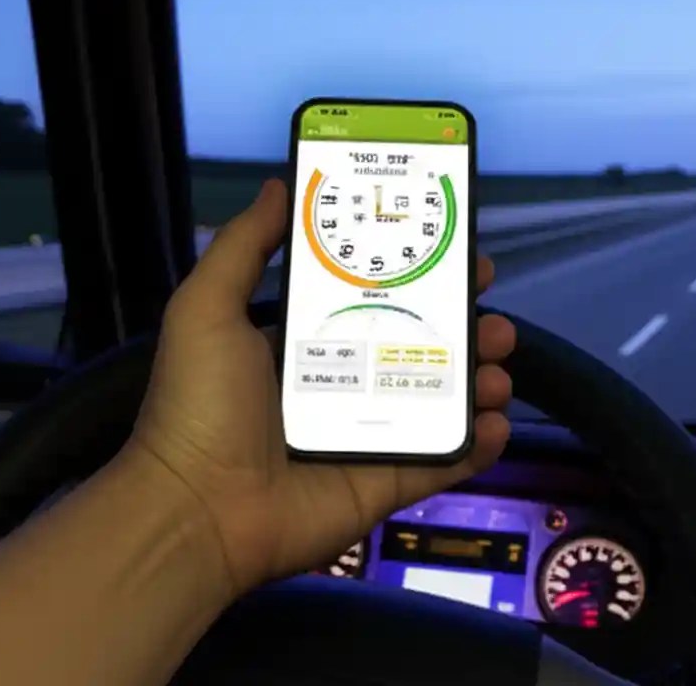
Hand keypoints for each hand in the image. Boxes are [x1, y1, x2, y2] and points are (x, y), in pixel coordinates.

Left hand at [126, 178, 515, 600]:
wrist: (197, 509)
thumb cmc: (200, 406)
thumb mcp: (206, 310)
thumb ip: (242, 246)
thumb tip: (279, 185)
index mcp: (303, 344)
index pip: (373, 299)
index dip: (416, 276)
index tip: (455, 252)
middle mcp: (342, 385)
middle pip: (420, 346)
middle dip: (464, 326)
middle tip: (491, 312)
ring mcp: (369, 437)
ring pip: (441, 400)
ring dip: (480, 379)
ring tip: (498, 366)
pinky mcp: (386, 483)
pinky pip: (444, 459)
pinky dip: (479, 443)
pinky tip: (496, 422)